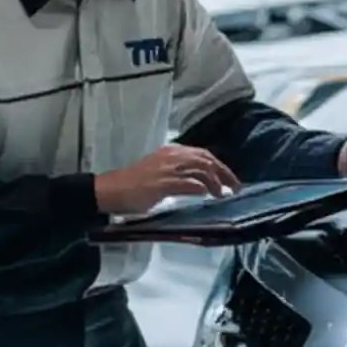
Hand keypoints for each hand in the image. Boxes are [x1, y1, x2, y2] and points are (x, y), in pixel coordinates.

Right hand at [93, 144, 240, 214]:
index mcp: (171, 151)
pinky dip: (200, 188)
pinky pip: (187, 183)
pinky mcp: (162, 184)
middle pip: (206, 159)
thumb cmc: (133, 183)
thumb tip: (199, 182)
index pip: (202, 154)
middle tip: (235, 186)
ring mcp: (167, 169)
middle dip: (224, 172)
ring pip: (200, 170)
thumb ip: (178, 172)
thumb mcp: (159, 170)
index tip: (229, 178)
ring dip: (215, 182)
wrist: (111, 189)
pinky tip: (206, 194)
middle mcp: (171, 156)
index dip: (219, 165)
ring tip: (222, 194)